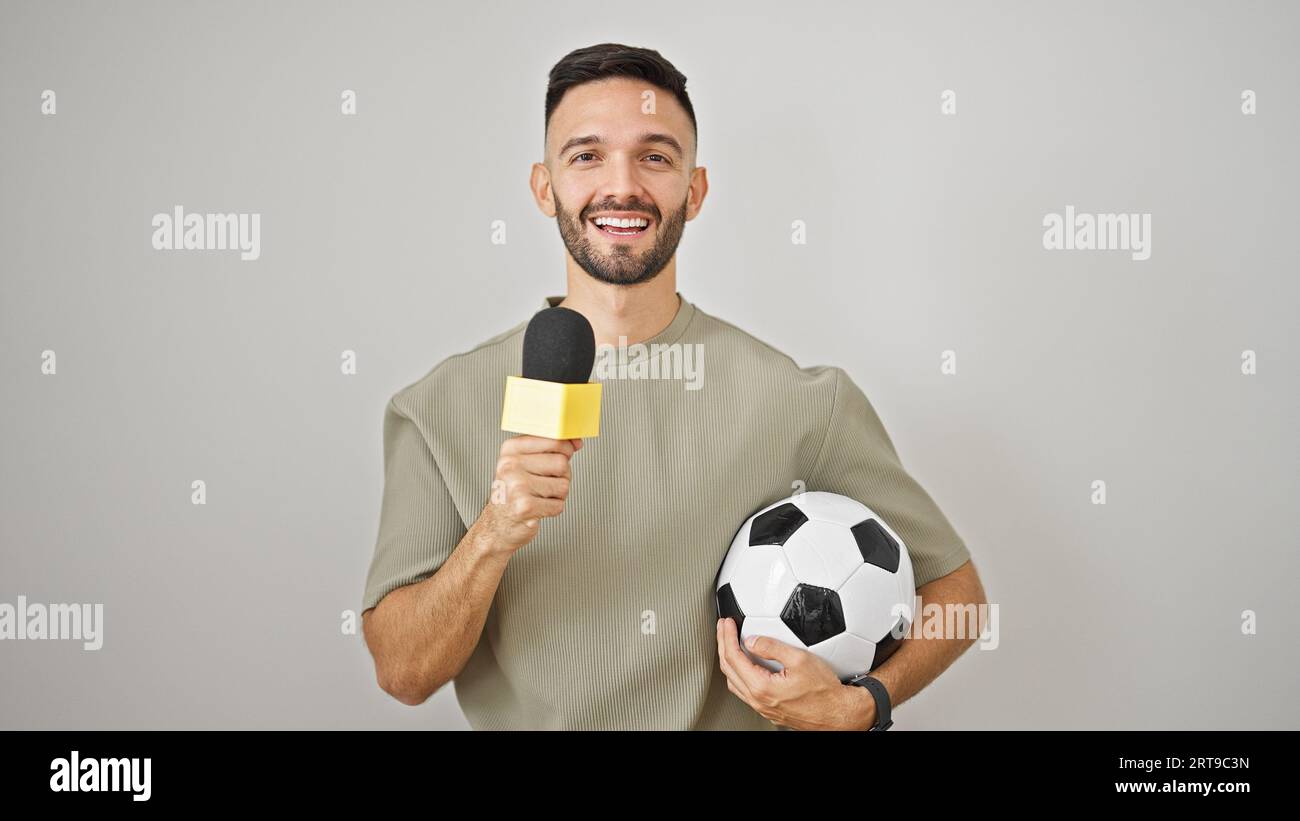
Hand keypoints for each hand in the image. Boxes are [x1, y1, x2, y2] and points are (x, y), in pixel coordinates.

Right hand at [477, 435, 581, 554]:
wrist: (498, 524)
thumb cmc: (515, 492)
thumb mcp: (525, 462)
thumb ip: (550, 448)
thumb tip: (576, 442)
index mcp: (511, 449)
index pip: (553, 439)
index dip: (566, 448)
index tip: (566, 453)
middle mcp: (510, 465)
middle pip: (561, 463)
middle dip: (561, 476)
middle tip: (544, 483)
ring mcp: (516, 486)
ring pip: (563, 485)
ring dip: (557, 495)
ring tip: (539, 496)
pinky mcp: (525, 507)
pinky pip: (559, 505)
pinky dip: (553, 509)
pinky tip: (538, 508)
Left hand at [716, 616, 873, 730]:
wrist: (838, 713)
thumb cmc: (825, 691)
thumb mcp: (800, 659)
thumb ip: (773, 647)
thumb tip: (752, 640)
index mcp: (761, 687)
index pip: (733, 657)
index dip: (727, 636)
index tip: (727, 623)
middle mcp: (758, 700)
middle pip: (728, 669)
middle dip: (722, 645)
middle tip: (723, 628)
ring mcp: (763, 707)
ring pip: (734, 682)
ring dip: (729, 660)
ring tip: (729, 643)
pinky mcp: (769, 709)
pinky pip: (745, 691)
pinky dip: (739, 673)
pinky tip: (745, 665)